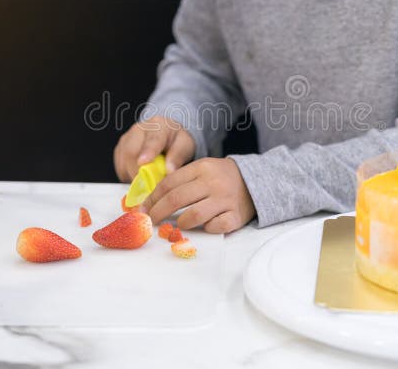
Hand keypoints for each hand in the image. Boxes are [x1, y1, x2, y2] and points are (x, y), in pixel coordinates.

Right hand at [113, 116, 194, 181]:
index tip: (143, 162)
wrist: (167, 136)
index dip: (147, 151)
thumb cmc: (176, 141)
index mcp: (159, 125)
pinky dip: (128, 175)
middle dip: (138, 171)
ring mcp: (127, 138)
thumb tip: (169, 170)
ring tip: (147, 180)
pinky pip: (120, 166)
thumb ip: (178, 156)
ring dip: (133, 175)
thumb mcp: (185, 146)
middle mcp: (139, 129)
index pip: (152, 139)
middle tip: (150, 184)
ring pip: (123, 160)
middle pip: (131, 151)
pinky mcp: (119, 148)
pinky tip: (139, 175)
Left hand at [141, 157, 255, 233]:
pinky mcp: (236, 216)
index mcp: (201, 168)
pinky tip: (204, 227)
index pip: (169, 184)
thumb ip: (181, 182)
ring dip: (181, 223)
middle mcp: (213, 182)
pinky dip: (206, 229)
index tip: (143, 210)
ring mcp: (225, 199)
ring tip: (179, 225)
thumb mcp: (201, 171)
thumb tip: (152, 202)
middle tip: (150, 222)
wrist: (254, 181)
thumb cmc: (220, 179)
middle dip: (158, 213)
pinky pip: (215, 227)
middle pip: (176, 199)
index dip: (152, 199)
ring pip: (194, 215)